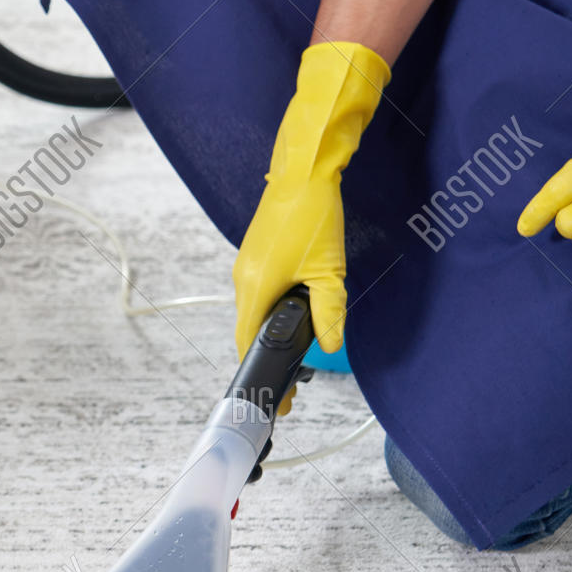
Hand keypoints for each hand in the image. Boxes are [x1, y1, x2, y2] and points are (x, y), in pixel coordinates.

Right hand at [233, 42, 391, 362]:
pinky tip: (293, 314)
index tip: (275, 398)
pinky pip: (257, 295)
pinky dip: (270, 312)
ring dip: (270, 333)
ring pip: (253, 313)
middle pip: (248, 331)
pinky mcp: (253, 257)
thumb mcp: (329, 271)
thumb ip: (328, 313)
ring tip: (296, 351)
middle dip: (266, 359)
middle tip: (292, 385)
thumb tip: (328, 346)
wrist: (302, 173)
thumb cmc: (313, 218)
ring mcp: (245, 268)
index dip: (259, 373)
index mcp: (255, 288)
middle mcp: (242, 281)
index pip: (247, 343)